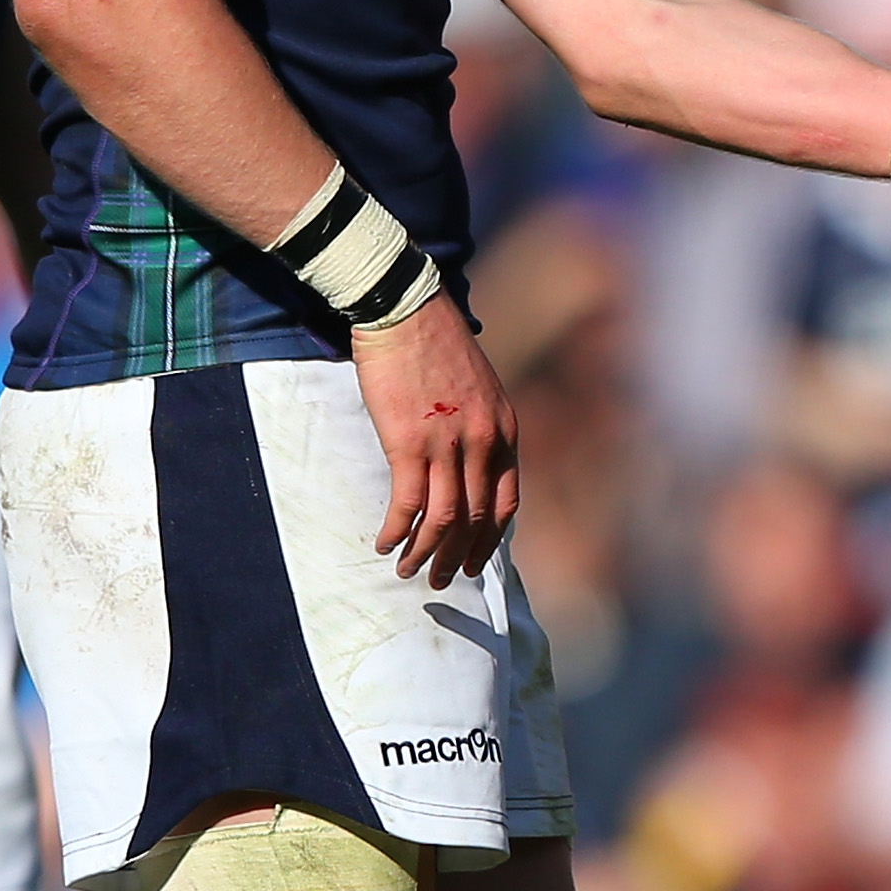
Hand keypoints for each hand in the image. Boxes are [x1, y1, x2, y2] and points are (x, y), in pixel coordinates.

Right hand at [356, 297, 516, 585]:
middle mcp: (484, 443)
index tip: (477, 560)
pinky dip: (397, 531)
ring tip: (408, 571)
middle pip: (476, 519)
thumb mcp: (480, 389)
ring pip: (443, 519)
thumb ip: (482, 429)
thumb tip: (469, 467)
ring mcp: (448, 445)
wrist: (406, 310)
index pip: (506, 502)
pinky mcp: (408, 444)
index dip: (490, 540)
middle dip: (458, 557)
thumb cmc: (436, 346)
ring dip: (425, 553)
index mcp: (506, 431)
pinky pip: (408, 504)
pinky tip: (384, 544)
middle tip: (441, 580)